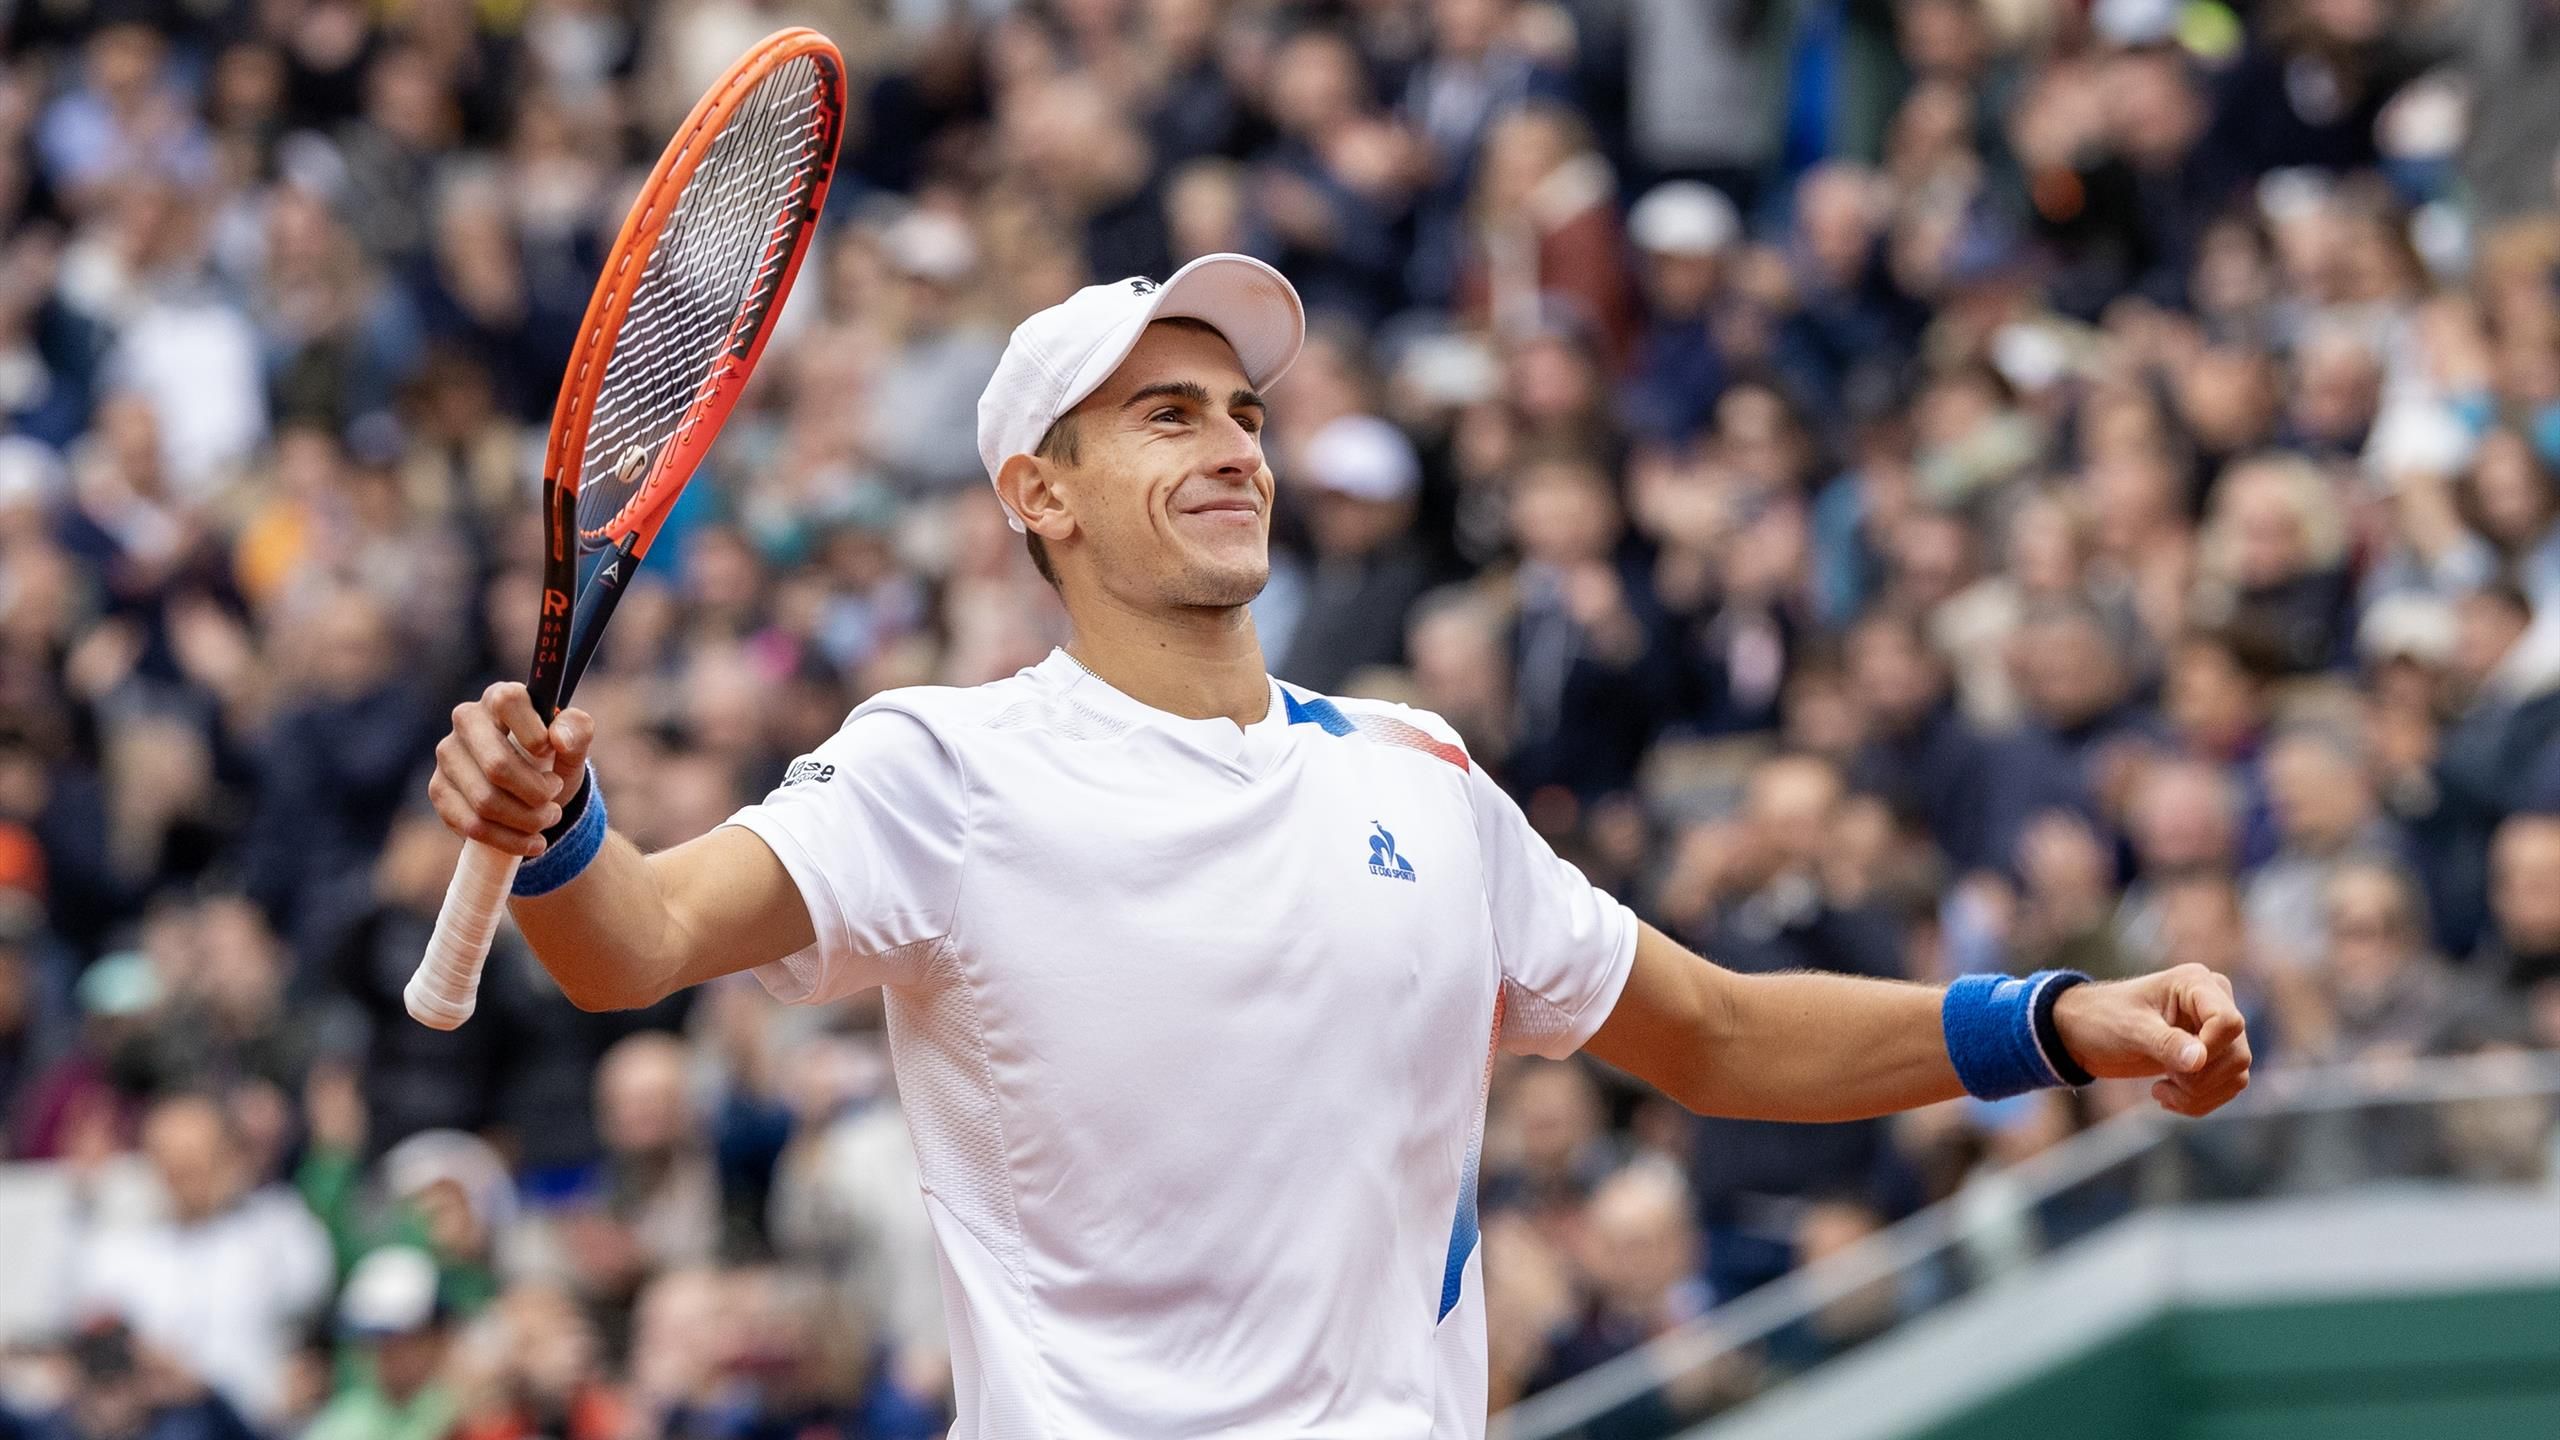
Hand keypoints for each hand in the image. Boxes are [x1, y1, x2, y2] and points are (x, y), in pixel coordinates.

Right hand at [428, 681, 594, 857]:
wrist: (536, 793)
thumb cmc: (554, 760)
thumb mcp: (575, 745)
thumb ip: (578, 731)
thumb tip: (559, 739)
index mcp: (500, 697)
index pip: (509, 702)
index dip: (537, 735)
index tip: (553, 753)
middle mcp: (466, 720)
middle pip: (497, 766)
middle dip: (537, 792)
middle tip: (555, 798)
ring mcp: (447, 756)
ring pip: (485, 801)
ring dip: (527, 820)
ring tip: (548, 818)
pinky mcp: (439, 790)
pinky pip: (472, 825)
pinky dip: (509, 840)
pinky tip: (532, 841)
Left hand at [2053, 964, 2252, 1116]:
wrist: (2085, 1034)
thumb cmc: (2102, 1019)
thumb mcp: (2129, 1029)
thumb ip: (2165, 1043)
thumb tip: (2199, 1059)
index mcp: (2196, 982)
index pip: (2228, 1022)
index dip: (2209, 1051)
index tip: (2175, 1066)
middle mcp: (2215, 1002)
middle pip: (2237, 1054)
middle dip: (2198, 1079)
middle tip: (2164, 1079)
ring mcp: (2217, 1030)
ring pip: (2236, 1075)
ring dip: (2198, 1094)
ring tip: (2159, 1091)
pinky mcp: (2214, 1055)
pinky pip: (2228, 1087)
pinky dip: (2199, 1101)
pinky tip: (2166, 1096)